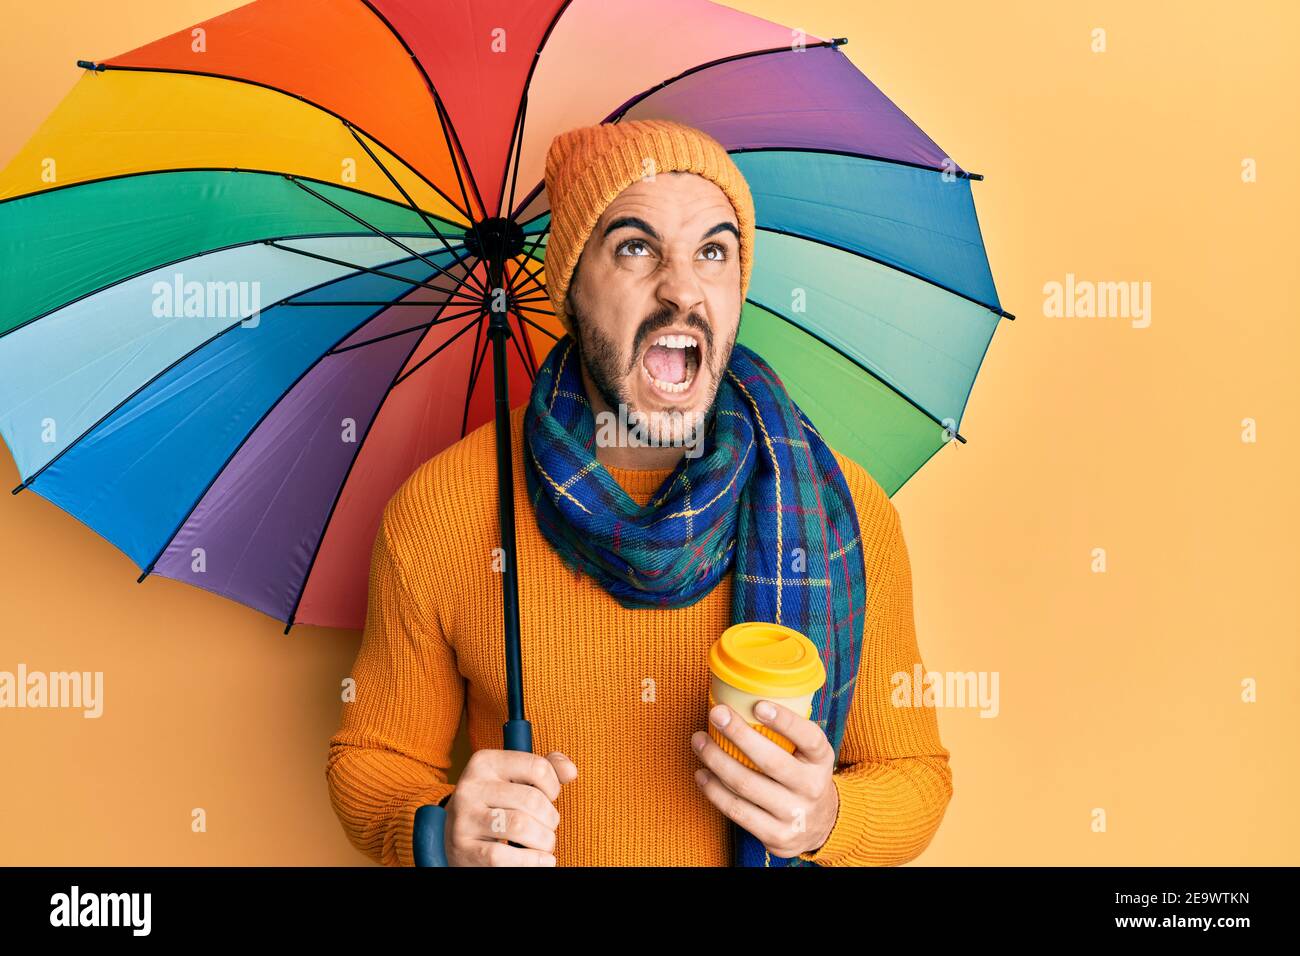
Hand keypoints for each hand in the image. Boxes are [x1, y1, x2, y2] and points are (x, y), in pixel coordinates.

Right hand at [444, 750, 577, 865]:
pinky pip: (504, 856)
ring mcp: (464, 819)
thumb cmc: (495, 804)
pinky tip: (542, 860)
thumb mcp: (515, 778)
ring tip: (545, 844)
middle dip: (551, 818)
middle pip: (532, 800)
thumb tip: (571, 772)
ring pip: (521, 826)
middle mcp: (471, 787)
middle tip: (548, 826)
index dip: (553, 786)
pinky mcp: (463, 849)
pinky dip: (532, 861)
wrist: (453, 836)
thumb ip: (547, 768)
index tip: (549, 797)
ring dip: (544, 840)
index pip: (537, 767)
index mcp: (485, 762)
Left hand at [691, 701, 838, 857]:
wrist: (821, 825)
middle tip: (716, 714)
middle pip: (771, 761)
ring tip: (699, 741)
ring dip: (717, 761)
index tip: (759, 705)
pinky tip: (702, 774)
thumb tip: (741, 696)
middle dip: (738, 735)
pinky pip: (737, 811)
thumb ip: (787, 732)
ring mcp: (794, 814)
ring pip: (746, 786)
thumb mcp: (809, 754)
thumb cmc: (803, 776)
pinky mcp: (776, 835)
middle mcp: (812, 788)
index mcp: (822, 760)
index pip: (809, 737)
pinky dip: (715, 791)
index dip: (785, 721)